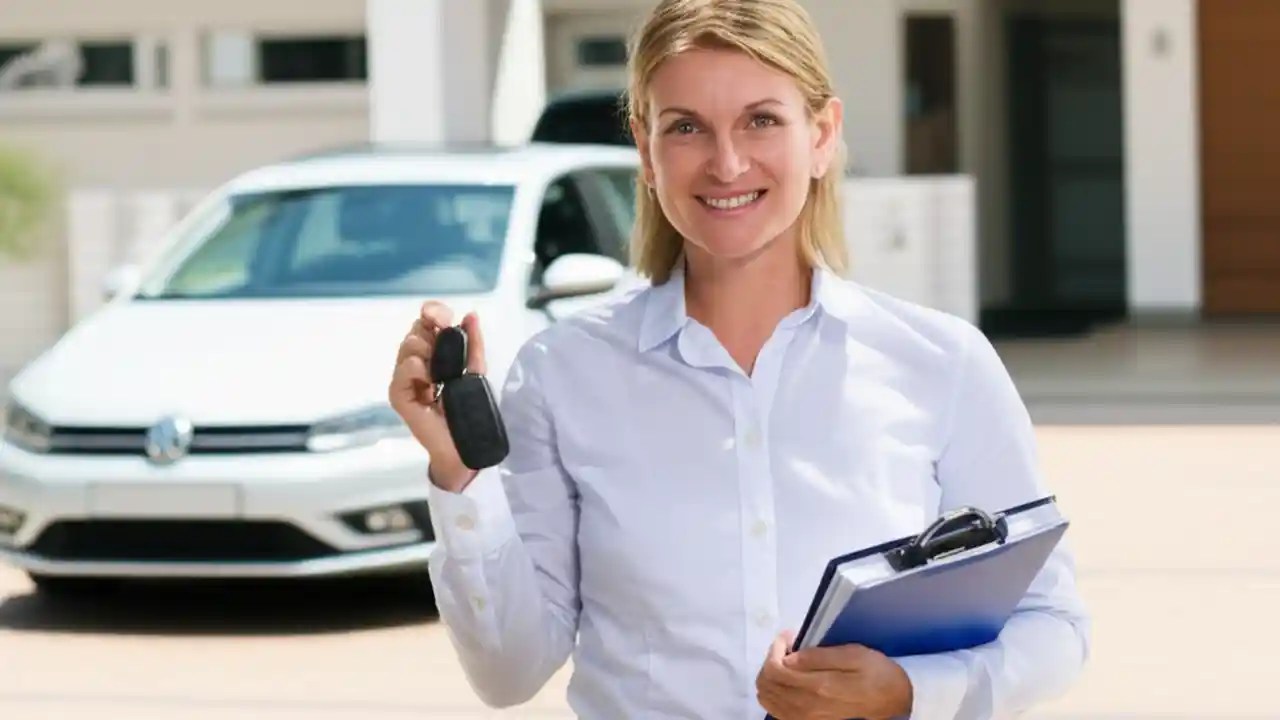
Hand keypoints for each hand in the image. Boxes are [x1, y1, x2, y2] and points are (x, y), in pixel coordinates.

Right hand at [388, 301, 486, 491]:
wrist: (463, 444)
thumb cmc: (467, 408)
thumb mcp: (475, 371)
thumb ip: (473, 344)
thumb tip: (470, 315)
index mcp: (431, 353)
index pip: (425, 322)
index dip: (433, 312)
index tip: (445, 317)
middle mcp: (414, 362)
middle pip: (415, 330)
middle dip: (433, 330)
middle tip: (448, 342)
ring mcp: (404, 378)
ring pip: (409, 345)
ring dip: (428, 350)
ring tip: (440, 372)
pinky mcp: (398, 394)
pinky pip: (405, 368)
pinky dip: (419, 368)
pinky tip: (431, 381)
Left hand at [756, 631, 912, 719]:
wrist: (892, 704)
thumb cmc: (876, 675)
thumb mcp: (854, 655)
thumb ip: (818, 656)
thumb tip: (789, 657)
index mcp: (818, 687)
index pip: (775, 669)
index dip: (775, 648)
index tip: (789, 636)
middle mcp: (806, 707)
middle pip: (766, 683)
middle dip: (770, 659)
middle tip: (787, 646)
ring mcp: (804, 719)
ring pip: (767, 697)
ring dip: (770, 675)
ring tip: (787, 662)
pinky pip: (775, 710)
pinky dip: (774, 692)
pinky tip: (788, 680)